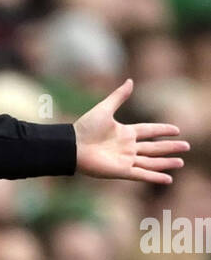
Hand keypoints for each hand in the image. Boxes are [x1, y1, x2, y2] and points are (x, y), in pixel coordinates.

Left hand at [73, 79, 187, 184]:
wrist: (73, 146)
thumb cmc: (85, 127)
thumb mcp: (105, 108)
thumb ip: (119, 96)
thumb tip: (130, 80)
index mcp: (125, 132)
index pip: (149, 130)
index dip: (162, 130)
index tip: (176, 130)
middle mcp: (128, 147)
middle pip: (154, 147)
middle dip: (170, 147)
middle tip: (186, 146)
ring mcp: (126, 160)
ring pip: (151, 161)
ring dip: (166, 162)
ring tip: (181, 162)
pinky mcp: (122, 171)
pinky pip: (142, 174)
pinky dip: (155, 177)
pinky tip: (168, 179)